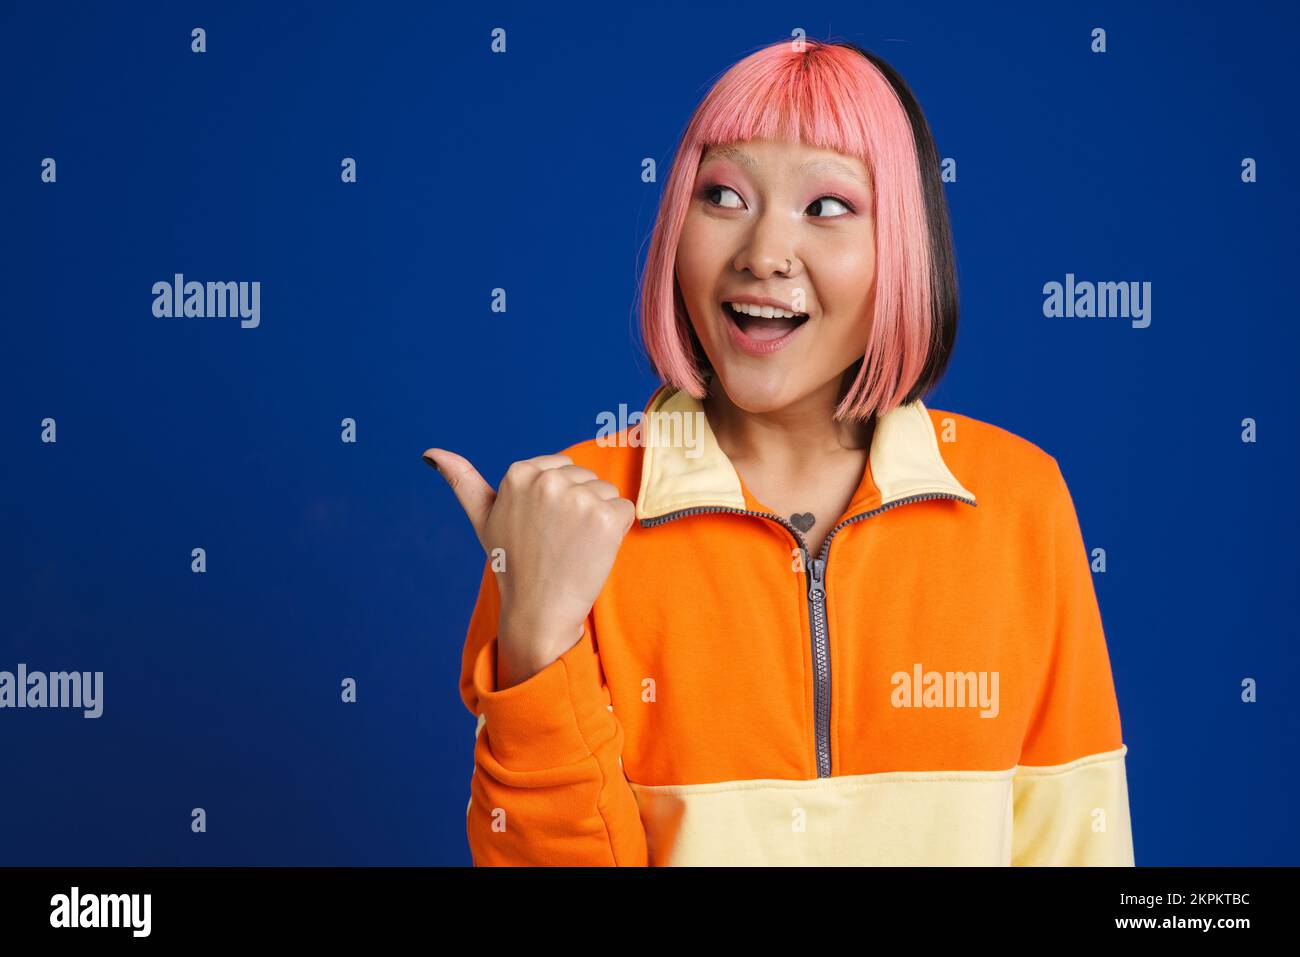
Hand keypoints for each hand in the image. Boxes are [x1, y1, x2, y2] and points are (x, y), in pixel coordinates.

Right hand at [423, 448, 635, 686]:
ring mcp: (577, 498)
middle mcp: (547, 480)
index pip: (562, 468)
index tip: (541, 527)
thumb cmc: (513, 564)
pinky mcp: (606, 517)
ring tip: (573, 547)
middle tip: (557, 541)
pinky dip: (617, 531)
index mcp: (519, 473)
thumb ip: (462, 481)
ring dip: (598, 519)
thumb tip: (430, 453)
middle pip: (586, 478)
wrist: (539, 610)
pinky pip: (626, 510)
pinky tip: (593, 551)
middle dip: (578, 507)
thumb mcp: (483, 519)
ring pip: (606, 493)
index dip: (558, 500)